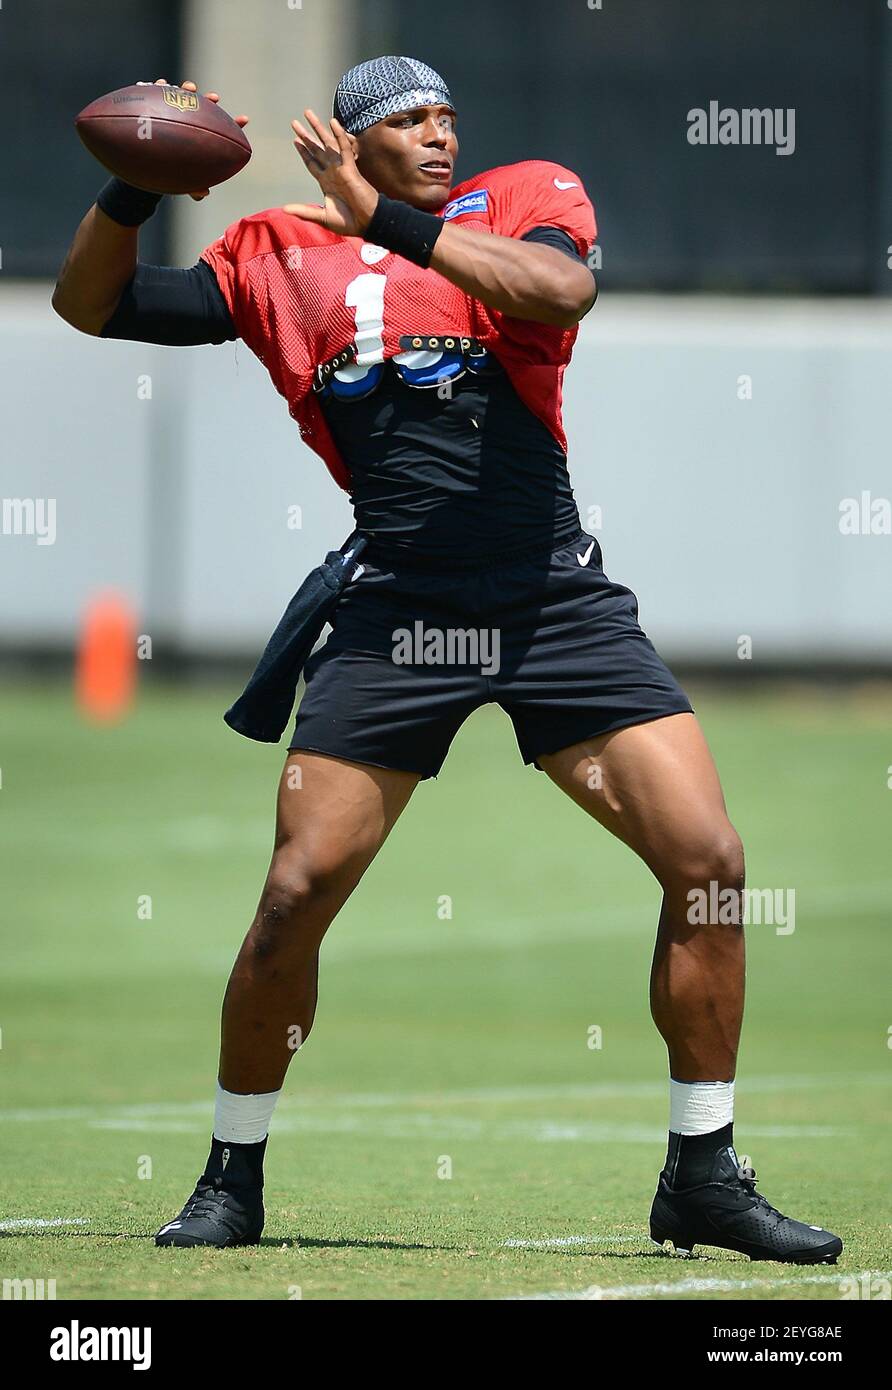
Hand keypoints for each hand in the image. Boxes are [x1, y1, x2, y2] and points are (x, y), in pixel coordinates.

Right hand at [138, 78, 249, 198]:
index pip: (221, 127)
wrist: (148, 162)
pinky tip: (157, 84)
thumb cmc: (170, 171)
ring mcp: (173, 110)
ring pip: (181, 96)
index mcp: (202, 135)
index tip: (245, 120)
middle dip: (209, 100)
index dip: (234, 124)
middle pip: (203, 106)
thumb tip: (204, 193)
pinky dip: (157, 87)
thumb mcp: (183, 181)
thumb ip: (194, 187)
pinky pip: (154, 94)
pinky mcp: (154, 105)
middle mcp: (189, 119)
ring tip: (190, 88)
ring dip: (186, 88)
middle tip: (214, 98)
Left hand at [283, 109, 378, 236]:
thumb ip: (304, 211)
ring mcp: (341, 168)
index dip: (303, 152)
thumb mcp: (322, 217)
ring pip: (327, 144)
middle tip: (295, 122)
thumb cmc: (348, 222)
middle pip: (316, 149)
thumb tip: (284, 210)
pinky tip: (333, 122)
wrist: (367, 222)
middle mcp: (332, 172)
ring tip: (307, 113)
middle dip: (305, 135)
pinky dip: (339, 135)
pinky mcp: (351, 168)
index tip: (295, 140)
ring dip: (318, 128)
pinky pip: (344, 148)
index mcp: (326, 182)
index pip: (312, 163)